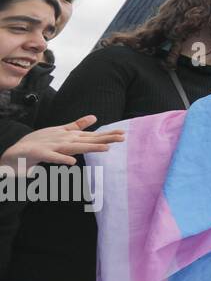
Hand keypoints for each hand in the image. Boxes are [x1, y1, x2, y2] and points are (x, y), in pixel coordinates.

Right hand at [0, 116, 118, 172]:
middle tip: (122, 137)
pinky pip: (52, 157)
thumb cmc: (40, 142)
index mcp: (69, 137)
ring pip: (73, 147)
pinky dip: (61, 159)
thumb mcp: (61, 132)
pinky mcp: (40, 153)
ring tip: (105, 149)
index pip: (92, 136)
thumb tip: (94, 117)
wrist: (17, 150)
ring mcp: (52, 146)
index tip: (123, 134)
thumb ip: (77, 125)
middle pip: (87, 140)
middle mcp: (63, 139)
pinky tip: (72, 162)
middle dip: (105, 138)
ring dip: (89, 147)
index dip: (107, 135)